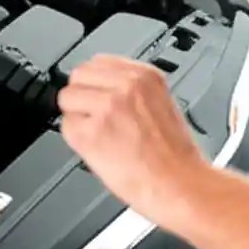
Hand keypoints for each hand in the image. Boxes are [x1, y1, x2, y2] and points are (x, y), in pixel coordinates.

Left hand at [57, 55, 212, 230]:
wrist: (181, 185)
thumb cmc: (175, 157)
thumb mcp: (161, 104)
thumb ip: (131, 90)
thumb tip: (103, 88)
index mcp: (145, 75)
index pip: (98, 62)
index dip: (96, 84)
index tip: (99, 96)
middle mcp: (125, 86)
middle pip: (78, 76)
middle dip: (83, 97)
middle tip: (98, 118)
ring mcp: (107, 107)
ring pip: (68, 99)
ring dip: (79, 118)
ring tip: (102, 135)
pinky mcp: (91, 133)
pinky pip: (67, 127)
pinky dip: (77, 140)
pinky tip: (100, 150)